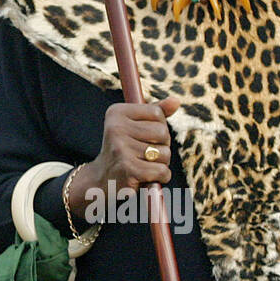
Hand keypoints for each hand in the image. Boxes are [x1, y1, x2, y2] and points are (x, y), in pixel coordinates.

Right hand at [68, 97, 179, 214]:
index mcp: (116, 112)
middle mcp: (115, 128)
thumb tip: (176, 101)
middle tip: (144, 153)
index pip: (157, 113)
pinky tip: (146, 177)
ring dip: (160, 163)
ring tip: (142, 164)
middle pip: (163, 132)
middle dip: (162, 145)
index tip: (144, 136)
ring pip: (165, 153)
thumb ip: (155, 112)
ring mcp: (120, 148)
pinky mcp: (128, 169)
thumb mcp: (135, 126)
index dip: (158, 126)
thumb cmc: (124, 149)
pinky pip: (162, 171)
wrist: (103, 179)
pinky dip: (161, 177)